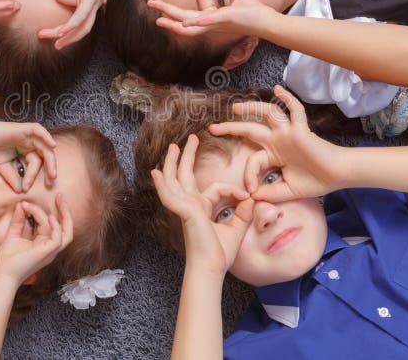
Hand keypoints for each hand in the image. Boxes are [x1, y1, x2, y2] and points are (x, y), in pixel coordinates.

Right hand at [0, 120, 56, 191]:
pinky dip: (46, 137)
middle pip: (44, 155)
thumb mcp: (2, 167)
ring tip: (53, 173)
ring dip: (50, 159)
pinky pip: (38, 130)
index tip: (28, 189)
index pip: (36, 163)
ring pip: (44, 145)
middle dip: (49, 169)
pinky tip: (52, 146)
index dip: (34, 176)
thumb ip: (12, 177)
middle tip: (50, 182)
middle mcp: (29, 143)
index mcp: (25, 151)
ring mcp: (27, 135)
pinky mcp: (23, 128)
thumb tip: (21, 192)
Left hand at [0, 196, 73, 284]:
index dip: (39, 211)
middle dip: (65, 211)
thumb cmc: (7, 259)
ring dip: (65, 216)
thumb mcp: (13, 234)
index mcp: (44, 243)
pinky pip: (58, 238)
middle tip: (60, 196)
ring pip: (66, 232)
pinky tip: (49, 217)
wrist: (3, 274)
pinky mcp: (47, 252)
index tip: (25, 203)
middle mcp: (51, 247)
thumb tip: (21, 204)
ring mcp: (51, 251)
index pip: (50, 224)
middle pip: (66, 228)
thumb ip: (18, 220)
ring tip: (59, 201)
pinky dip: (56, 227)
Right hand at [38, 0, 108, 49]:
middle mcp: (91, 5)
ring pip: (81, 28)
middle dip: (62, 36)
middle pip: (77, 27)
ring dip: (67, 37)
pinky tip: (61, 33)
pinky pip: (81, 17)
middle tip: (43, 37)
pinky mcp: (92, 1)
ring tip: (55, 44)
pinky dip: (71, 26)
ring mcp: (93, 4)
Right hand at [148, 0, 275, 37]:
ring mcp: (214, 23)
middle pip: (183, 16)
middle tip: (149, 4)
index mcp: (212, 15)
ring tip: (158, 20)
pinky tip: (182, 24)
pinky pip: (205, 23)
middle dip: (166, 11)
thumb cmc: (254, 11)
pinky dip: (194, 24)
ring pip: (189, 24)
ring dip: (173, 22)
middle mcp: (210, 22)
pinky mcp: (222, 22)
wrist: (267, 22)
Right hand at [152, 135, 252, 274]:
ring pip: (175, 180)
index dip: (232, 190)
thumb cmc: (220, 254)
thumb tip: (251, 197)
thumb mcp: (237, 227)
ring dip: (173, 162)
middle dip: (187, 156)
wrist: (212, 268)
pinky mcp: (184, 211)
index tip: (247, 196)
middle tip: (189, 138)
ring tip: (173, 146)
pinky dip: (162, 184)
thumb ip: (244, 211)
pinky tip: (155, 173)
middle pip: (185, 176)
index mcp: (201, 209)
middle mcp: (190, 206)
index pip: (214, 189)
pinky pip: (171, 195)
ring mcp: (185, 208)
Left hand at [209, 85, 349, 200]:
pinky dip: (288, 98)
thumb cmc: (316, 181)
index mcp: (273, 154)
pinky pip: (295, 110)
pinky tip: (278, 89)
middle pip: (250, 129)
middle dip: (231, 128)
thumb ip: (270, 193)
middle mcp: (278, 140)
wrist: (338, 176)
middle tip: (213, 127)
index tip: (250, 190)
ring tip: (235, 107)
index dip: (248, 174)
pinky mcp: (301, 130)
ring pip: (268, 114)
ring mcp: (288, 133)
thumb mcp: (287, 190)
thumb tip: (251, 196)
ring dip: (251, 108)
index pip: (253, 160)